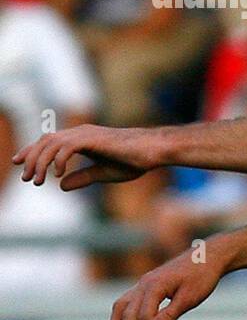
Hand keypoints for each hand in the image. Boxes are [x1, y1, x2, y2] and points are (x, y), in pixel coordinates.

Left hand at [12, 123, 162, 188]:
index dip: (33, 153)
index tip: (20, 165)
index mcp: (82, 139)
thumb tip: (62, 186)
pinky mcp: (92, 139)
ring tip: (38, 181)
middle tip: (26, 178)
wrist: (153, 151)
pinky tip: (58, 175)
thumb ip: (82, 177)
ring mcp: (85, 134)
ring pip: (51, 144)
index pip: (50, 142)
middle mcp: (80, 132)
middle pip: (45, 141)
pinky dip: (58, 161)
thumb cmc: (135, 160)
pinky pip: (66, 148)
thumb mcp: (104, 173)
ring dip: (40, 162)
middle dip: (31, 159)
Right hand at [107, 239, 231, 319]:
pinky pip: (128, 301)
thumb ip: (170, 314)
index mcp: (154, 286)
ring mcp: (144, 283)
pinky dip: (123, 315)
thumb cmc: (203, 276)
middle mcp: (144, 283)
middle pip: (127, 314)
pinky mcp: (148, 284)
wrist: (209, 256)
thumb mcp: (190, 298)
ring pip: (121, 306)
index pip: (144, 316)